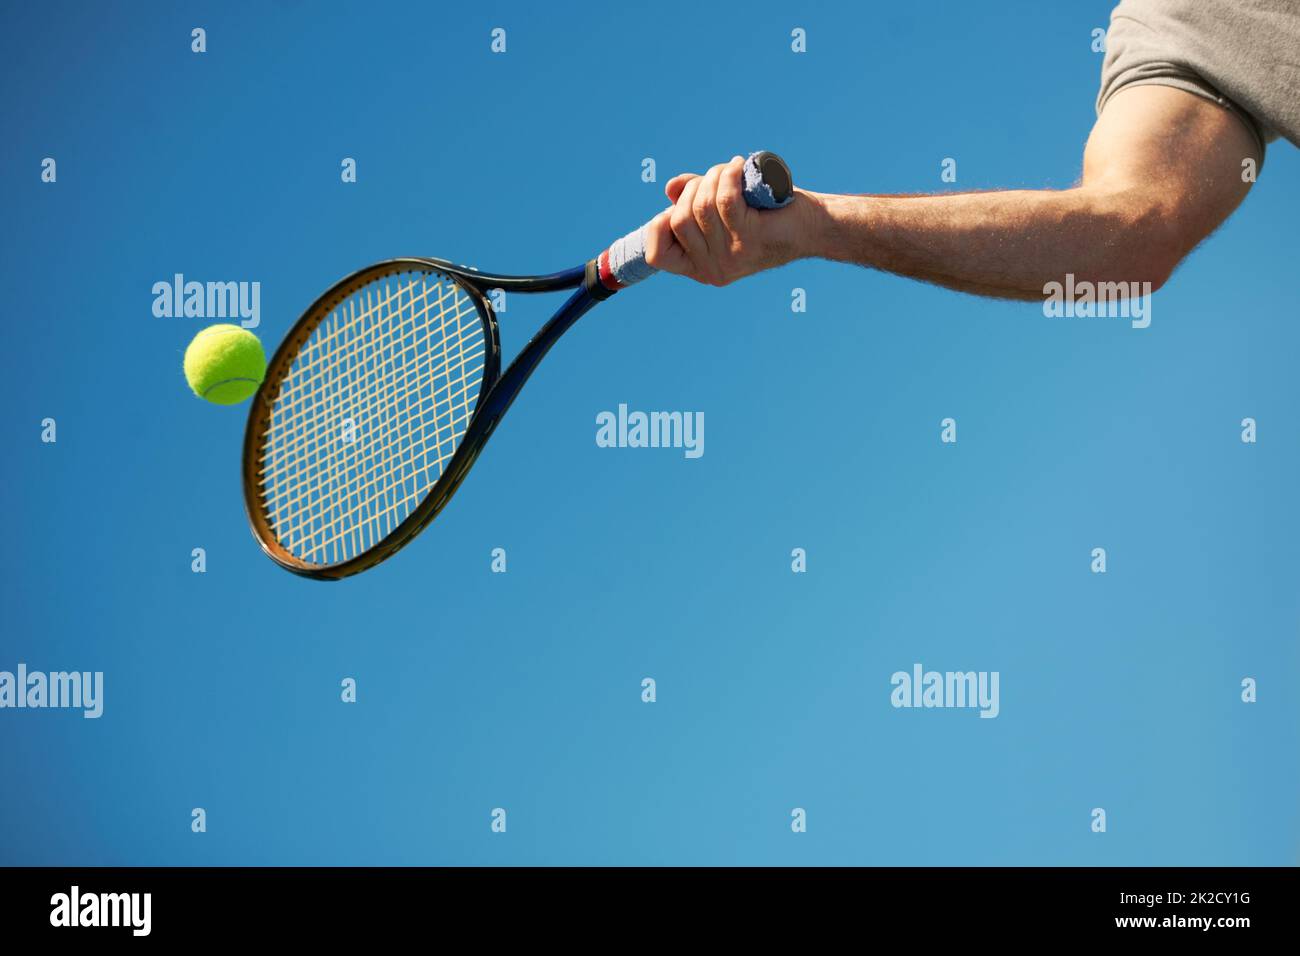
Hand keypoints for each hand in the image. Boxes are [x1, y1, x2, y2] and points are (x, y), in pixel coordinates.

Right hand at [642, 155, 813, 285]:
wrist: (811, 227)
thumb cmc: (766, 216)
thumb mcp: (721, 209)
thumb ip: (693, 200)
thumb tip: (671, 189)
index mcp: (700, 268)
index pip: (656, 255)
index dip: (659, 223)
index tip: (678, 205)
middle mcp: (713, 269)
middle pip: (679, 219)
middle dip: (693, 188)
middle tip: (716, 175)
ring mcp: (731, 257)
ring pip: (700, 207)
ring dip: (712, 177)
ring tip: (730, 168)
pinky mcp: (750, 238)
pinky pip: (725, 200)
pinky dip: (728, 175)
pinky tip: (738, 165)